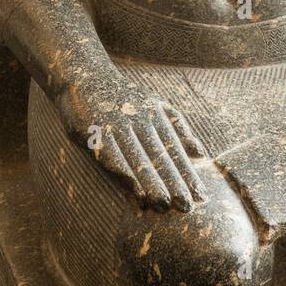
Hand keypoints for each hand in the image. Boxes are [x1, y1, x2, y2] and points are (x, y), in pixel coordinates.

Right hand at [57, 77, 207, 210]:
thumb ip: (178, 126)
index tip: (201, 196)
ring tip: (164, 207)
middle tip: (186, 208)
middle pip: (159, 157)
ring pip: (138, 160)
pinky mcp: (95, 133)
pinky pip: (113, 159)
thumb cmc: (123, 96)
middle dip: (174, 184)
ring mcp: (117, 126)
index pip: (175, 149)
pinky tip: (135, 193)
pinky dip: (126, 177)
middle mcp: (138, 120)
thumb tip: (201, 153)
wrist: (84, 77)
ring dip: (152, 186)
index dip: (187, 173)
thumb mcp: (156, 104)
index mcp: (155, 115)